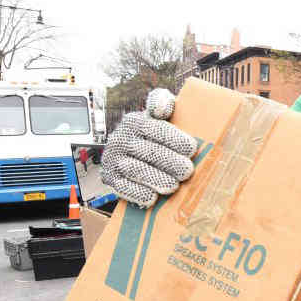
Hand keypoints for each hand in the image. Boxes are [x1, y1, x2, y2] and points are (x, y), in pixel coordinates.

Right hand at [100, 89, 197, 207]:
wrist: (132, 155)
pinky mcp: (110, 178)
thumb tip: (161, 106)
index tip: (191, 149)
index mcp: (135, 121)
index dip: (174, 138)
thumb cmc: (156, 136)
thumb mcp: (160, 115)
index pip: (155, 128)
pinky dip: (138, 193)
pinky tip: (152, 197)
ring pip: (136, 170)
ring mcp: (113, 159)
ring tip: (173, 186)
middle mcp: (121, 138)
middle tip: (187, 171)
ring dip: (156, 179)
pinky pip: (123, 187)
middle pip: (149, 151)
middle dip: (171, 162)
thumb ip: (162, 103)